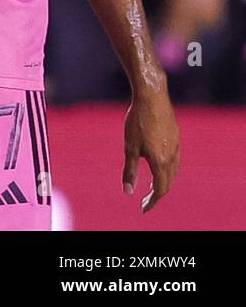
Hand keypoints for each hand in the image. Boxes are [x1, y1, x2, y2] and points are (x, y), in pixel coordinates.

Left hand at [123, 87, 179, 212]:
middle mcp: (173, 157)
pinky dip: (168, 170)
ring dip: (163, 182)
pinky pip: (175, 161)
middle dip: (157, 195)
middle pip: (168, 183)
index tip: (143, 209)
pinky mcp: (177, 138)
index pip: (160, 189)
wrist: (152, 97)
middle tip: (145, 202)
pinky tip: (159, 165)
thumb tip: (128, 192)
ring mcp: (177, 147)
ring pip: (173, 172)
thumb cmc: (137, 121)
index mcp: (161, 161)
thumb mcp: (129, 147)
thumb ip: (130, 171)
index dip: (152, 202)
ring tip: (151, 187)